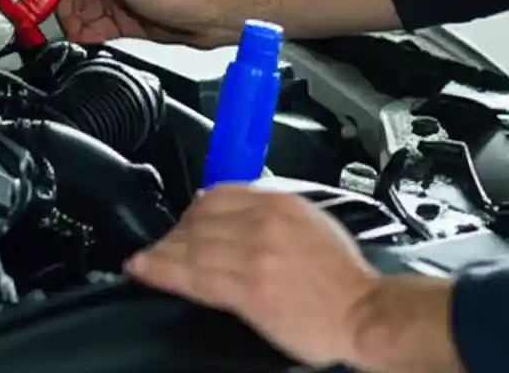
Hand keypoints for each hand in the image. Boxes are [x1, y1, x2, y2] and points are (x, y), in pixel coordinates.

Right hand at [43, 0, 234, 48]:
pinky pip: (98, 26)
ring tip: (65, 33)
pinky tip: (81, 38)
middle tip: (48, 24)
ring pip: (84, 9)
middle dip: (60, 6)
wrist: (212, 15)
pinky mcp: (128, 19)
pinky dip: (88, 32)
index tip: (38, 0)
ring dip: (73, 22)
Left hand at [122, 185, 379, 367]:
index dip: (193, 210)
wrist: (364, 313)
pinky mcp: (248, 289)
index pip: (219, 194)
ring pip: (191, 247)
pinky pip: (193, 276)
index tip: (183, 222)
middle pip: (199, 219)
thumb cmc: (346, 280)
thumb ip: (276, 215)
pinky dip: (162, 271)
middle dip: (174, 233)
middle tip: (160, 246)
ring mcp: (254, 255)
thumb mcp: (314, 224)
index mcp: (281, 203)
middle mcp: (264, 222)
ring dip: (161, 252)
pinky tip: (144, 269)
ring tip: (144, 260)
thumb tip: (242, 214)